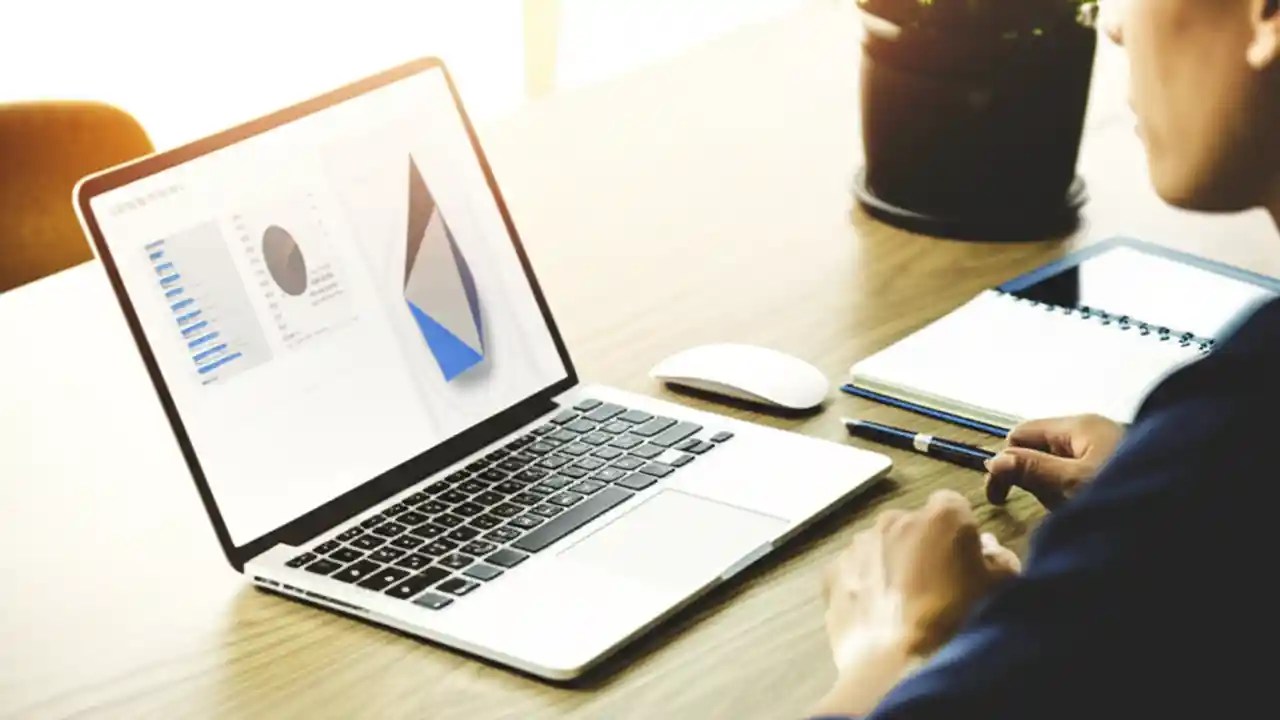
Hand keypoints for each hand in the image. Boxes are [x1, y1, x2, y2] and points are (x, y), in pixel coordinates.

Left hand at [814, 492, 1019, 714]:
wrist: (899, 665)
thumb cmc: (959, 623)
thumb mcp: (1003, 590)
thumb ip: (999, 558)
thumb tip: (987, 548)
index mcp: (941, 516)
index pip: (952, 504)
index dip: (959, 530)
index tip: (963, 558)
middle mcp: (895, 519)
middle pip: (912, 525)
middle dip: (922, 546)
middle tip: (933, 586)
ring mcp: (858, 544)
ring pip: (879, 546)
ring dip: (890, 564)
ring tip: (902, 606)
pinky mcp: (832, 572)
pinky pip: (853, 571)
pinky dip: (863, 585)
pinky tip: (877, 615)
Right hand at [984, 414, 1124, 509]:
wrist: (1185, 513)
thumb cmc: (1123, 493)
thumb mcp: (1069, 485)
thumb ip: (1029, 469)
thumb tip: (993, 460)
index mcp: (1077, 425)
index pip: (1020, 433)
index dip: (1005, 462)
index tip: (1000, 499)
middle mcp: (1091, 429)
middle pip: (1039, 445)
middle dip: (1030, 473)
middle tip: (1038, 504)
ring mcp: (1106, 446)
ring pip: (1058, 461)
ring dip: (1051, 484)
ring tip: (1066, 508)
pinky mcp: (1117, 464)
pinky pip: (1079, 471)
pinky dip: (1072, 488)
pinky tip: (1083, 505)